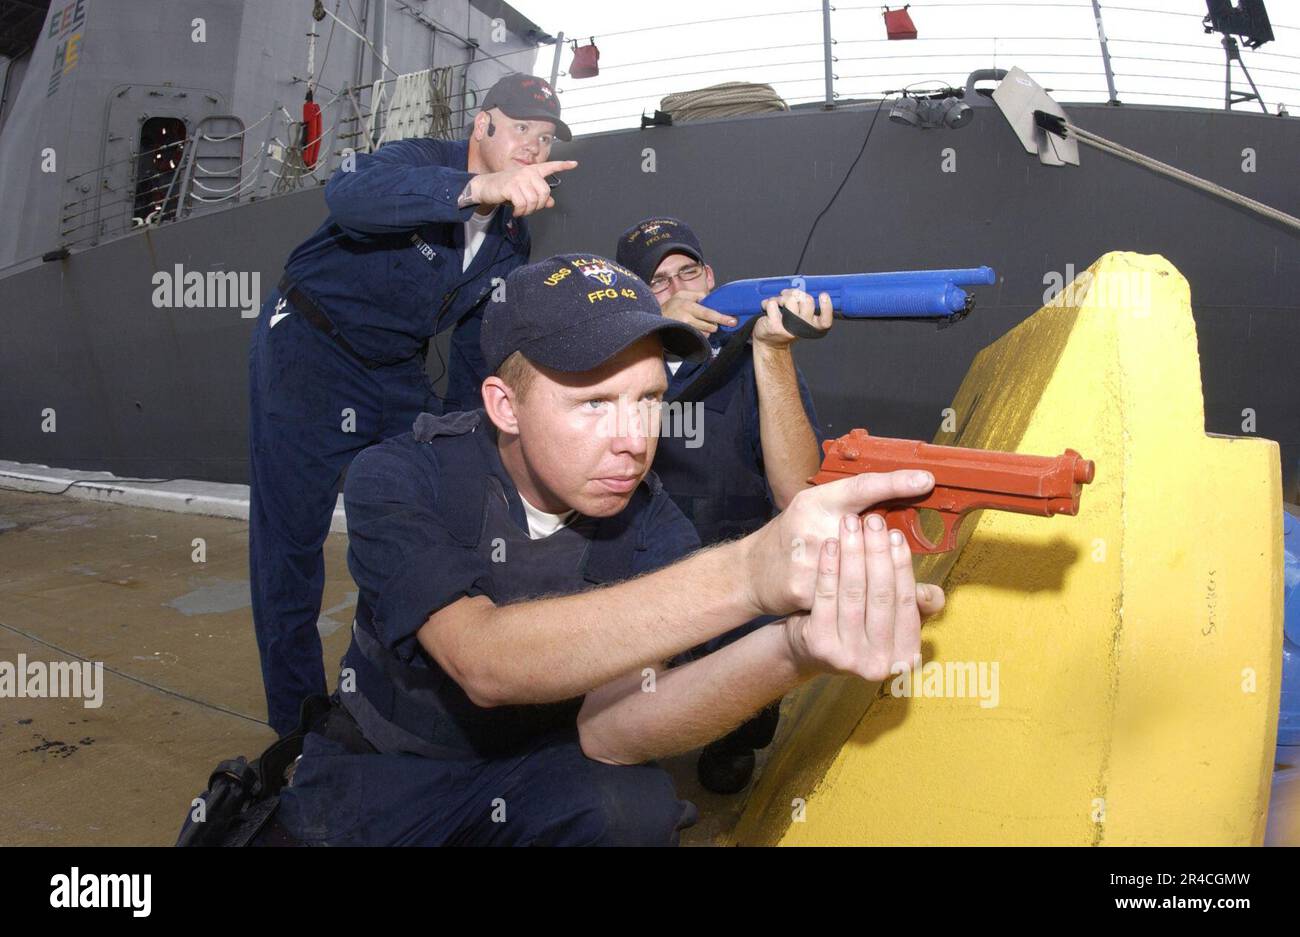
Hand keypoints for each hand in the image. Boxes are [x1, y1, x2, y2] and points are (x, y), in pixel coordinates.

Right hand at [470, 160, 577, 216]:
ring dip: (528, 210)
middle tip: (529, 208)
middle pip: (545, 192)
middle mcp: (527, 172)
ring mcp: (519, 178)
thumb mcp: (524, 191)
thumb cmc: (506, 188)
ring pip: (534, 200)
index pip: (550, 166)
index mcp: (532, 171)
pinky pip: (523, 204)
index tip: (574, 164)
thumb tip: (551, 202)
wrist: (485, 186)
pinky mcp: (511, 186)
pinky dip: (520, 211)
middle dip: (539, 205)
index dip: (563, 165)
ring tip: (521, 210)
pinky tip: (516, 211)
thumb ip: (539, 196)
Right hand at [660, 289, 736, 334]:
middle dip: (714, 324)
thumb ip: (697, 294)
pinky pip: (699, 338)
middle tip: (711, 321)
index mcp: (688, 306)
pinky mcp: (684, 337)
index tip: (733, 321)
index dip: (722, 317)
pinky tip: (694, 329)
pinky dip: (700, 334)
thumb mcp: (682, 295)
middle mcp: (686, 318)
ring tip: (697, 323)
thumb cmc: (670, 306)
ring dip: (706, 329)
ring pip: (705, 333)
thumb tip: (711, 297)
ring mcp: (685, 330)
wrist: (655, 318)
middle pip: (709, 325)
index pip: (709, 313)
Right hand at [742, 470, 935, 616]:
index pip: (862, 487)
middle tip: (899, 548)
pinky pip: (845, 598)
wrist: (750, 572)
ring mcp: (808, 559)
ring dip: (877, 575)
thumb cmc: (792, 537)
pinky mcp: (804, 590)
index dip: (895, 482)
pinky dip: (856, 600)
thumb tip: (898, 509)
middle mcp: (811, 525)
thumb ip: (850, 507)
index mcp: (817, 501)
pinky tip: (855, 601)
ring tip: (878, 578)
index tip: (925, 480)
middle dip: (889, 545)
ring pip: (863, 571)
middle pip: (871, 536)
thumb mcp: (815, 509)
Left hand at [753, 289, 832, 347]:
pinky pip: (772, 303)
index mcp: (813, 325)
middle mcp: (803, 327)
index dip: (827, 307)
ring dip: (781, 297)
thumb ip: (803, 304)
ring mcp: (789, 327)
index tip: (823, 295)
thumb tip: (798, 290)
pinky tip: (767, 310)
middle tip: (787, 296)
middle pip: (807, 300)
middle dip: (795, 293)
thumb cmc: (786, 325)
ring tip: (778, 304)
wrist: (770, 342)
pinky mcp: (775, 326)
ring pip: (789, 299)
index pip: (825, 320)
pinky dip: (767, 303)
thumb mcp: (800, 316)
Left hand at [784, 513, 944, 680]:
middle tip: (873, 520)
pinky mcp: (819, 644)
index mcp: (905, 656)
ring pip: (854, 593)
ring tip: (851, 524)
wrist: (808, 651)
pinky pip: (826, 596)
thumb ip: (913, 606)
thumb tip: (933, 594)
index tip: (896, 534)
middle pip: (881, 595)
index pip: (907, 601)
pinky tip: (829, 544)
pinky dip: (829, 567)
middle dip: (877, 552)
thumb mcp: (890, 622)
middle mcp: (880, 663)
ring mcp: (848, 656)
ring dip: (853, 553)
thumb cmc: (856, 628)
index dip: (901, 565)